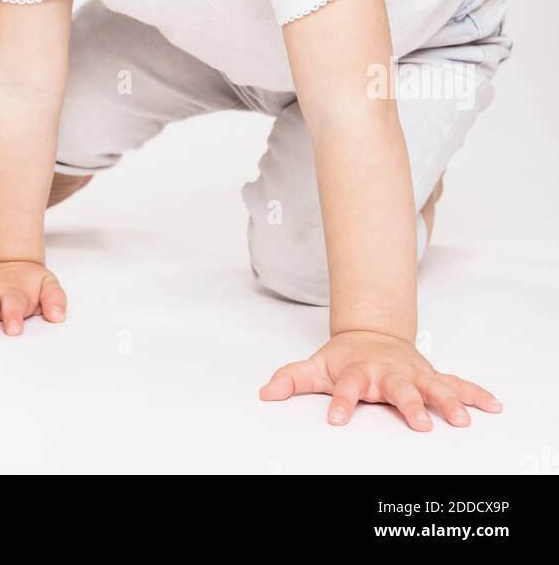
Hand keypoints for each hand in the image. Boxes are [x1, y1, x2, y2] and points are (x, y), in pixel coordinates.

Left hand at [259, 329, 503, 430]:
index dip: (341, 404)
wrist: (373, 334)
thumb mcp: (316, 366)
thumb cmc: (345, 357)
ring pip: (434, 386)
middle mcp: (388, 372)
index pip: (347, 388)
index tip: (337, 420)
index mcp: (358, 371)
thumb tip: (265, 393)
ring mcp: (412, 373)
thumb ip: (292, 379)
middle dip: (410, 404)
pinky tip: (492, 405)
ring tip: (463, 420)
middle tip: (420, 423)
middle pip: (399, 388)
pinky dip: (475, 393)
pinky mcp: (431, 376)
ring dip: (449, 401)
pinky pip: (456, 384)